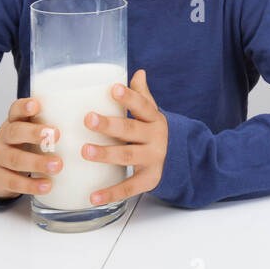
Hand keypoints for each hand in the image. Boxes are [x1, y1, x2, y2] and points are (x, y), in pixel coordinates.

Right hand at [0, 97, 61, 201]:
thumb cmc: (23, 147)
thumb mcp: (31, 132)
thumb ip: (50, 124)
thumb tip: (89, 118)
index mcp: (14, 123)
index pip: (15, 110)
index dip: (24, 107)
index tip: (37, 105)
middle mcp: (4, 138)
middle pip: (14, 132)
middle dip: (34, 133)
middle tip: (55, 135)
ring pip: (15, 159)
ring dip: (37, 162)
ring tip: (58, 165)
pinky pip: (13, 182)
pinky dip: (31, 185)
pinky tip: (46, 186)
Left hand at [81, 69, 167, 205]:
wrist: (184, 160)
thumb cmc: (156, 132)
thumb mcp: (153, 114)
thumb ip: (143, 95)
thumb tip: (138, 72)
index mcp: (154, 119)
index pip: (142, 105)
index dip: (129, 97)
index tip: (113, 88)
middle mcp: (156, 138)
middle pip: (131, 130)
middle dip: (109, 125)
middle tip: (88, 119)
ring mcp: (153, 159)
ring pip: (128, 156)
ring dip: (105, 154)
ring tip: (84, 150)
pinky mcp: (150, 180)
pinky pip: (129, 187)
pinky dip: (110, 193)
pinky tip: (93, 196)